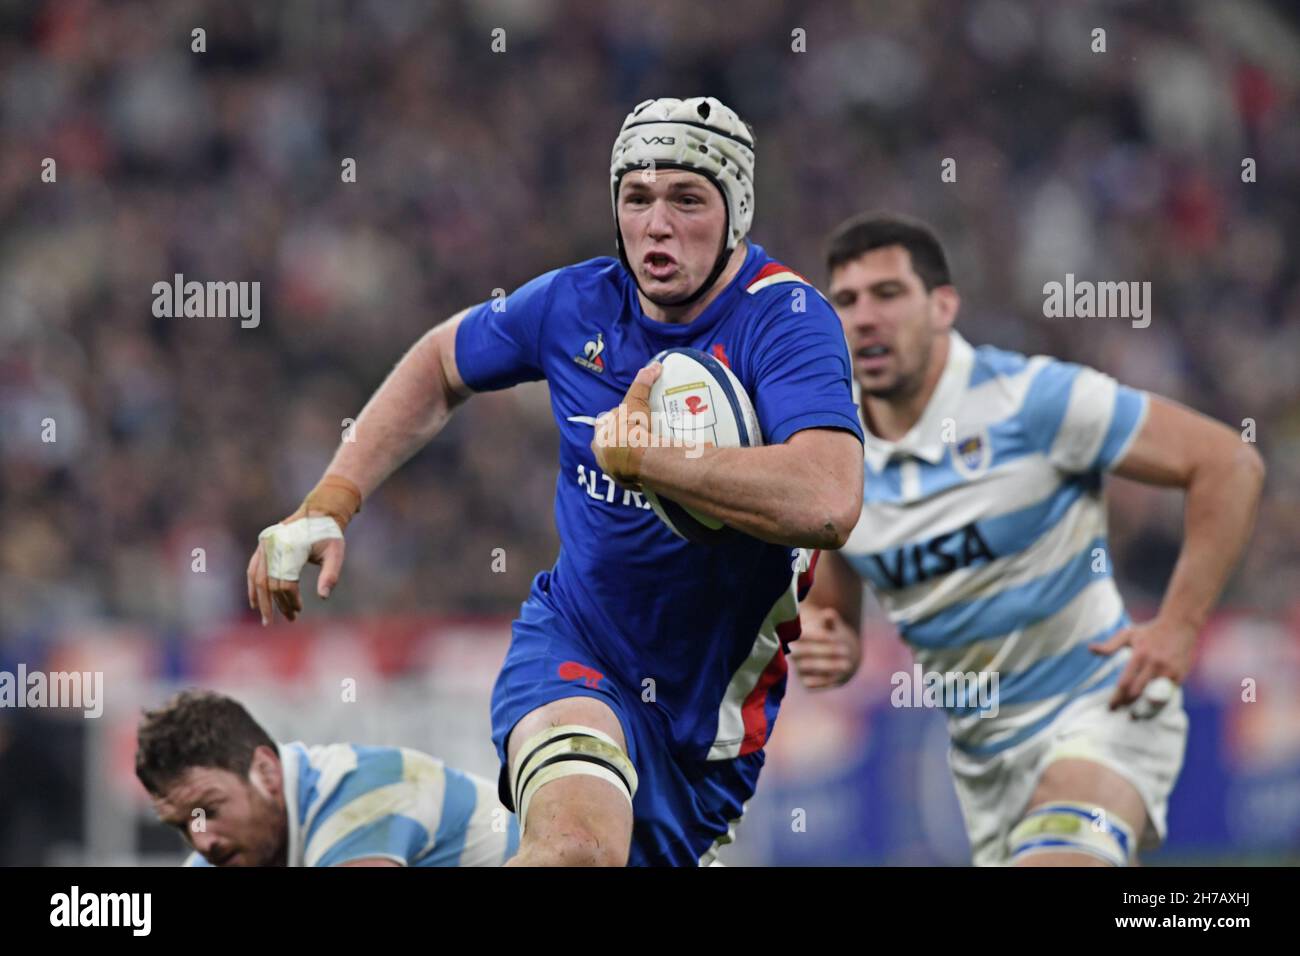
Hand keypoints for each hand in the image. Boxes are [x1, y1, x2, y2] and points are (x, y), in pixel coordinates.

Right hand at [246, 512, 346, 624]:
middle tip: (288, 620)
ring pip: (257, 578)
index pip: (285, 582)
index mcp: (291, 547)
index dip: (291, 599)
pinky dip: (252, 586)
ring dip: (261, 599)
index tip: (299, 609)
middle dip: (276, 604)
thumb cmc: (329, 535)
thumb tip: (323, 597)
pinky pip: (253, 569)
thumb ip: (331, 574)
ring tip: (267, 618)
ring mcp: (266, 544)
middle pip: (269, 582)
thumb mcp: (336, 553)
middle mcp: (274, 545)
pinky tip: (255, 602)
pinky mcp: (263, 545)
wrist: (319, 513)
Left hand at [591, 362, 660, 488]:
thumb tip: (654, 365)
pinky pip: (633, 475)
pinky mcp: (626, 483)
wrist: (639, 459)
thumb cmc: (630, 430)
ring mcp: (613, 471)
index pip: (604, 426)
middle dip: (620, 441)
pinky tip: (650, 465)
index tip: (627, 418)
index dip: (614, 421)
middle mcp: (602, 456)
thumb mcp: (635, 402)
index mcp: (600, 437)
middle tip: (638, 435)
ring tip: (646, 451)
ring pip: (620, 462)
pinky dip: (640, 470)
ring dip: (630, 457)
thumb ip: (642, 384)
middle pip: (610, 445)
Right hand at [790, 605, 861, 689]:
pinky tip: (839, 677)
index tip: (833, 637)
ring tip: (848, 665)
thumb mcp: (830, 626)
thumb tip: (830, 614)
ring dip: (829, 666)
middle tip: (847, 651)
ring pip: (808, 667)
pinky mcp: (803, 681)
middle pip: (806, 652)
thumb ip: (830, 620)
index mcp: (796, 636)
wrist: (831, 656)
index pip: (802, 635)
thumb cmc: (829, 635)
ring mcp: (797, 667)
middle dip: (827, 651)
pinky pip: (810, 683)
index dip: (816, 636)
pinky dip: (824, 680)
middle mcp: (792, 653)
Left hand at [1090, 616, 1196, 715]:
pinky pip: (1168, 695)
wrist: (1180, 625)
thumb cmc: (1150, 631)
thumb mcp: (1128, 634)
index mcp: (1139, 655)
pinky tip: (1151, 710)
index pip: (1125, 682)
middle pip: (1138, 692)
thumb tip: (1090, 649)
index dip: (1117, 698)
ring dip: (1144, 709)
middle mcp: (1154, 664)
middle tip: (1120, 712)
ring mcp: (1168, 670)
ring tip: (1135, 717)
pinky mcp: (1179, 675)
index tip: (1110, 707)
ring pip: (1154, 697)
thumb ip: (1110, 645)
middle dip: (1128, 705)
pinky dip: (1158, 704)